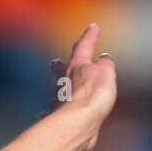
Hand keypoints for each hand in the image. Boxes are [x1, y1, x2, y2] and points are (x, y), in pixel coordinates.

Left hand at [50, 23, 116, 150]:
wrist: (79, 122)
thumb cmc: (93, 96)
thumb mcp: (106, 73)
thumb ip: (105, 64)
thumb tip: (104, 59)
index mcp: (77, 66)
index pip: (84, 46)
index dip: (89, 37)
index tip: (93, 28)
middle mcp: (64, 81)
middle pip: (60, 69)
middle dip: (60, 64)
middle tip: (56, 61)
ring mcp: (59, 100)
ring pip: (56, 90)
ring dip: (57, 88)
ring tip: (57, 89)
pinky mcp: (58, 118)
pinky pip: (52, 112)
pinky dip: (51, 111)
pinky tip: (45, 113)